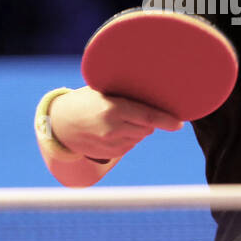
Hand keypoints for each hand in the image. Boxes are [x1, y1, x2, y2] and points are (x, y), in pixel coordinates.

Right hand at [48, 86, 182, 160]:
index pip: (147, 117)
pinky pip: (129, 146)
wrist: (61, 123)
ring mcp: (110, 144)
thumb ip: (125, 92)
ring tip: (120, 118)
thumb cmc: (86, 100)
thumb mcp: (102, 90)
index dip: (166, 120)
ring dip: (138, 129)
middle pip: (147, 128)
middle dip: (149, 120)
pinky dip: (128, 137)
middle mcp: (113, 129)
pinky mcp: (109, 154)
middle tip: (136, 109)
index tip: (179, 124)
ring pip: (139, 137)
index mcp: (113, 110)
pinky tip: (114, 129)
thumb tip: (156, 86)